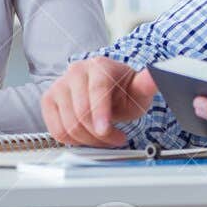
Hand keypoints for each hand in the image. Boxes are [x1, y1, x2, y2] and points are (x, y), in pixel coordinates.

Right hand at [42, 56, 159, 145]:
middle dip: (101, 134)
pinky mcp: (49, 100)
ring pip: (69, 124)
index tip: (106, 131)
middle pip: (82, 112)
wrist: (106, 90)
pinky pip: (56, 130)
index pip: (97, 90)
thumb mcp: (139, 90)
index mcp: (100, 66)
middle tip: (118, 139)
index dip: (101, 113)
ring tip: (105, 138)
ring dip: (89, 140)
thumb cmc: (123, 92)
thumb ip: (147, 84)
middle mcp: (76, 71)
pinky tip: (87, 137)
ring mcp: (60, 85)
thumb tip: (157, 74)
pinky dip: (73, 140)